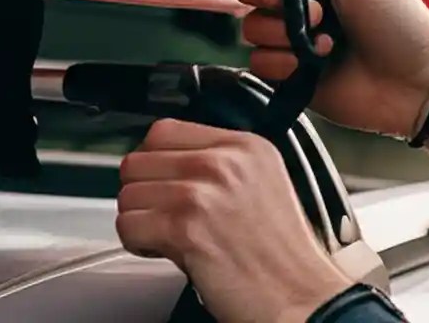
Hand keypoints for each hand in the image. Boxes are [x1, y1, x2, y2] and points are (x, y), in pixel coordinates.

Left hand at [117, 119, 350, 322]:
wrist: (301, 298)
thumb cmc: (282, 256)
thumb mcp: (263, 182)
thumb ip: (219, 163)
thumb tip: (166, 162)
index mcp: (244, 146)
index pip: (164, 130)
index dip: (153, 161)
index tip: (160, 182)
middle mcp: (224, 162)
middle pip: (139, 160)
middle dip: (142, 192)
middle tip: (162, 215)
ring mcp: (203, 192)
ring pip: (128, 194)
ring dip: (139, 220)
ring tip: (168, 235)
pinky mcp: (186, 228)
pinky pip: (128, 226)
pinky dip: (138, 244)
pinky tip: (165, 251)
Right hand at [225, 0, 428, 138]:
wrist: (414, 85)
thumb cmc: (399, 20)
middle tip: (311, 5)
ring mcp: (288, 33)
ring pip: (249, 24)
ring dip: (284, 33)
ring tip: (326, 39)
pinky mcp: (285, 70)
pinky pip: (257, 62)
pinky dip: (284, 63)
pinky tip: (315, 65)